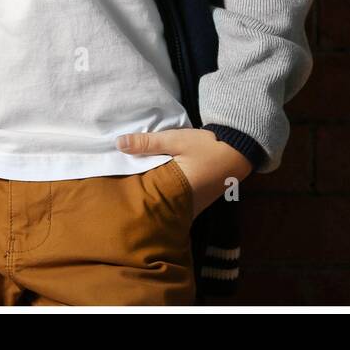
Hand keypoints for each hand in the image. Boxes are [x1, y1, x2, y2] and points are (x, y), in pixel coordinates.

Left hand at [116, 127, 254, 221]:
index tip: (111, 191)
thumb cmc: (207, 147)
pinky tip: (152, 189)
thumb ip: (148, 142)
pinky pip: (172, 207)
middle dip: (136, 201)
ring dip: (150, 200)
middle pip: (152, 208)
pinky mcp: (194, 206)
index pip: (144, 200)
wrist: (238, 151)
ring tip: (129, 190)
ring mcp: (190, 209)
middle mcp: (183, 207)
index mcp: (176, 192)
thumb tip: (118, 143)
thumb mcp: (177, 140)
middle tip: (116, 193)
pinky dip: (162, 200)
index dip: (128, 197)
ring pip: (162, 209)